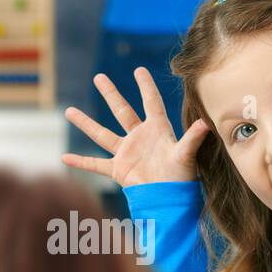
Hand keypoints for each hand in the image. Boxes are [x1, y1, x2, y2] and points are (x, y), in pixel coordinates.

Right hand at [61, 67, 210, 186]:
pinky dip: (80, 162)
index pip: (150, 102)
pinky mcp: (118, 169)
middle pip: (121, 111)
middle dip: (110, 94)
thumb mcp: (186, 155)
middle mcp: (139, 138)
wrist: (170, 202)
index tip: (139, 70)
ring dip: (86, 123)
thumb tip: (207, 123)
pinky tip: (65, 157)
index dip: (145, 86)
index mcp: (157, 130)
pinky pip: (95, 164)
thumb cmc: (181, 179)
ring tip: (69, 111)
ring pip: (102, 134)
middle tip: (98, 77)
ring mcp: (126, 153)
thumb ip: (192, 138)